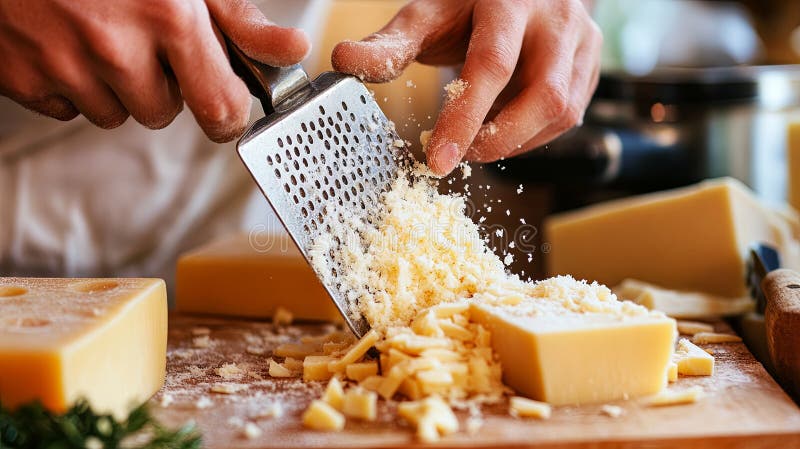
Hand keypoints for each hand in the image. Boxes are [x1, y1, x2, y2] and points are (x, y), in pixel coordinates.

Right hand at [0, 0, 308, 141]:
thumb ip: (239, 20)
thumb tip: (293, 51)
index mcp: (168, 17)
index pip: (220, 109)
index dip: (225, 113)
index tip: (222, 104)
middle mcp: (116, 46)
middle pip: (163, 114)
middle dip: (163, 87)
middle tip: (143, 40)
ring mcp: (64, 64)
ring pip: (116, 114)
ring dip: (117, 87)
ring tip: (101, 34)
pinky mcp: (24, 78)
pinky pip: (70, 109)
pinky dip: (74, 85)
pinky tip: (68, 42)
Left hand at [332, 0, 601, 174]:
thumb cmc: (467, 5)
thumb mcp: (426, 16)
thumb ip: (390, 44)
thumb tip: (342, 61)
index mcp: (508, 0)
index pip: (492, 66)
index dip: (465, 118)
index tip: (437, 161)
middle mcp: (556, 17)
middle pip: (543, 95)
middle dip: (499, 140)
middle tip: (460, 157)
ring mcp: (582, 40)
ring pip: (563, 111)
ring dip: (517, 140)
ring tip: (479, 139)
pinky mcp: (592, 62)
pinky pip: (570, 114)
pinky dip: (533, 134)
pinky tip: (505, 126)